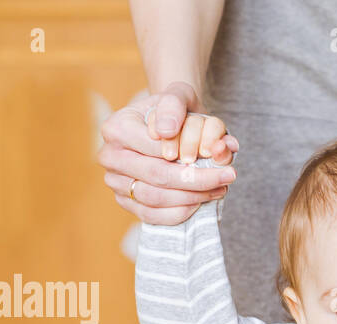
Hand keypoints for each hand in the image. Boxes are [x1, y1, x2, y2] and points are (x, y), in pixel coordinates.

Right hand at [98, 81, 239, 224]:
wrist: (165, 128)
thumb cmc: (173, 113)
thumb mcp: (178, 95)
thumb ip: (174, 104)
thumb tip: (165, 131)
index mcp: (117, 127)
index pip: (155, 149)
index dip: (188, 156)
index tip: (218, 159)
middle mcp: (110, 155)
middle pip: (156, 175)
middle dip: (196, 180)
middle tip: (226, 178)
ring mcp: (114, 181)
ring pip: (155, 198)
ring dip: (191, 198)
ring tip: (218, 189)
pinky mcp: (124, 201)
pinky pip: (151, 215)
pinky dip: (179, 213)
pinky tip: (200, 203)